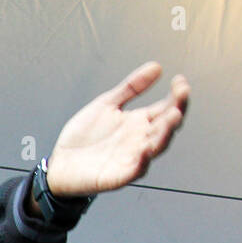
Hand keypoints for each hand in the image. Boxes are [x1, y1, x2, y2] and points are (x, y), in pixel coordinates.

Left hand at [44, 62, 189, 197]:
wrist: (60, 164)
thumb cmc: (84, 137)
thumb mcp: (106, 105)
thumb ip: (131, 87)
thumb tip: (156, 67)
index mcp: (139, 122)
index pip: (166, 108)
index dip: (176, 95)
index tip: (179, 80)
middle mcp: (140, 140)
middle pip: (166, 126)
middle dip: (177, 110)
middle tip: (182, 94)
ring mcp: (131, 158)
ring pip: (156, 147)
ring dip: (166, 133)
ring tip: (173, 117)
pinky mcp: (118, 176)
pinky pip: (135, 170)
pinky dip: (142, 161)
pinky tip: (146, 149)